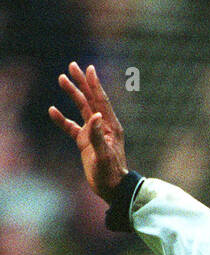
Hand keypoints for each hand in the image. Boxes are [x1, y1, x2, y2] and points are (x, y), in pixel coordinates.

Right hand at [48, 62, 128, 201]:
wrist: (111, 189)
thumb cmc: (110, 174)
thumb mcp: (104, 156)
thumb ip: (98, 135)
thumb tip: (95, 115)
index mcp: (111, 127)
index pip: (102, 101)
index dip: (95, 85)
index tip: (89, 69)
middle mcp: (102, 126)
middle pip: (91, 100)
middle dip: (82, 83)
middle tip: (72, 66)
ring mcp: (93, 133)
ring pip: (81, 109)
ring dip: (72, 94)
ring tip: (62, 79)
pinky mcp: (85, 142)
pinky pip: (71, 127)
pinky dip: (62, 120)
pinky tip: (52, 111)